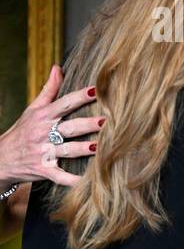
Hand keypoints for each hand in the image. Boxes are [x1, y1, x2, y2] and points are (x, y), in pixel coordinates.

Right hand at [0, 66, 102, 186]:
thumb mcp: (32, 109)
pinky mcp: (44, 170)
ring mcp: (44, 153)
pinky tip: (89, 181)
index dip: (79, 97)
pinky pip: (61, 176)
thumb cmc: (22, 131)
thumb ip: (48, 90)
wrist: (0, 158)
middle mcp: (44, 134)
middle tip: (107, 120)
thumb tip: (58, 68)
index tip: (97, 90)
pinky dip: (73, 180)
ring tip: (102, 146)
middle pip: (69, 127)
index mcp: (43, 117)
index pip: (64, 104)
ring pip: (67, 150)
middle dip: (87, 124)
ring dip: (84, 149)